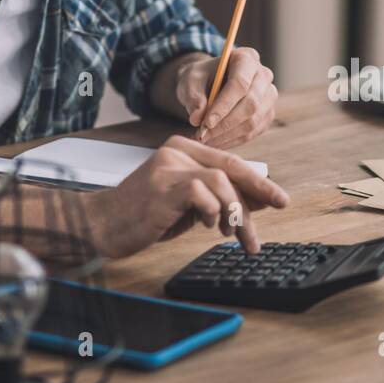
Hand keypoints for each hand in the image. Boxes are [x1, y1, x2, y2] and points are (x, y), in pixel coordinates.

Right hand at [85, 134, 288, 258]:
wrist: (103, 223)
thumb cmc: (145, 215)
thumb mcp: (188, 204)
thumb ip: (217, 197)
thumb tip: (257, 201)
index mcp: (183, 149)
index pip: (230, 161)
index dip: (258, 180)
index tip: (278, 198)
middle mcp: (176, 151)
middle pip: (231, 167)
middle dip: (259, 190)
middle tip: (280, 206)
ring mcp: (168, 167)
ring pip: (221, 181)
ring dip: (234, 211)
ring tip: (232, 233)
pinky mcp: (161, 186)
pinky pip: (201, 194)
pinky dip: (212, 211)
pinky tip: (207, 224)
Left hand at [177, 48, 277, 149]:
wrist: (209, 83)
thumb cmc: (201, 78)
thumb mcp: (191, 81)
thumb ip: (193, 97)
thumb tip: (197, 119)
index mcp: (246, 58)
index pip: (240, 84)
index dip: (224, 105)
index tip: (206, 123)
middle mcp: (263, 75)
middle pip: (251, 104)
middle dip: (225, 124)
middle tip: (203, 135)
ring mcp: (268, 96)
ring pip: (253, 121)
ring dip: (227, 135)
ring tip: (205, 141)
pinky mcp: (267, 114)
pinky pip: (253, 132)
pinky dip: (232, 140)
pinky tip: (215, 143)